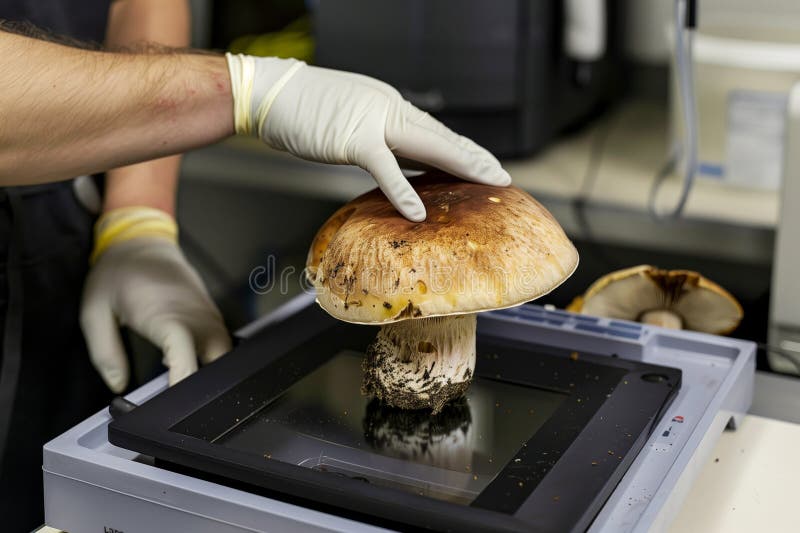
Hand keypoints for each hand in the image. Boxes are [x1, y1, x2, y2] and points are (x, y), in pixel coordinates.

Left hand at [80, 209, 229, 392]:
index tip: (175, 408)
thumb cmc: (118, 274)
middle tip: (180, 410)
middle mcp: (196, 318)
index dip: (183, 385)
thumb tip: (117, 384)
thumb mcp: (94, 310)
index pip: (186, 358)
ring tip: (184, 395)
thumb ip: (104, 352)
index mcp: (166, 317)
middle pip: (217, 366)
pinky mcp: (211, 316)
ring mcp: (208, 317)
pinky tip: (189, 372)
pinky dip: (210, 363)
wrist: (142, 243)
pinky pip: (222, 346)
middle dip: (206, 390)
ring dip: (210, 376)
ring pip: (225, 358)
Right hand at [226, 54, 511, 221]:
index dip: (462, 150)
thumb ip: (375, 135)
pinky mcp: (353, 139)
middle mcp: (390, 109)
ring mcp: (374, 122)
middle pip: (443, 137)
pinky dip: (403, 191)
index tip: (484, 164)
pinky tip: (419, 211)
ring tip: (488, 182)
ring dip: (462, 166)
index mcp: (390, 106)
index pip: (434, 132)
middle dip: (476, 159)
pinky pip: (385, 168)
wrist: (272, 93)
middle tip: (503, 177)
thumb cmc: (304, 108)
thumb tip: (393, 156)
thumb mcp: (350, 117)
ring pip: (429, 145)